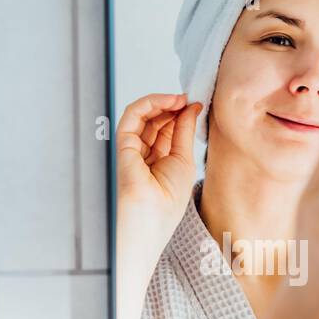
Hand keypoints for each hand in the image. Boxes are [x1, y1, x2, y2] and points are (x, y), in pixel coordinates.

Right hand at [116, 93, 201, 250]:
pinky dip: (149, 103)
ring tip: (181, 98)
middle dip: (172, 106)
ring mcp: (131, 149)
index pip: (167, 129)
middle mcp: (143, 154)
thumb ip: (184, 131)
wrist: (151, 220)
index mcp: (158, 161)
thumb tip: (191, 107)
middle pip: (155, 120)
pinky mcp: (122, 144)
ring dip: (163, 101)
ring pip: (142, 115)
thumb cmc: (166, 203)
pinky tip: (169, 100)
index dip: (180, 114)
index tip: (196, 103)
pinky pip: (132, 115)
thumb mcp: (183, 160)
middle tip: (189, 98)